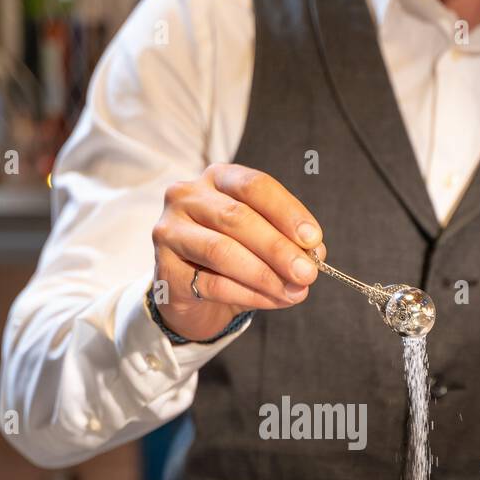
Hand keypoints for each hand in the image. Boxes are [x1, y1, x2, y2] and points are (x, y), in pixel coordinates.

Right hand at [150, 163, 323, 340]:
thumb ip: (287, 241)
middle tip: (307, 273)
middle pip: (238, 217)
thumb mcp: (262, 242)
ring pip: (222, 251)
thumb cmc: (232, 258)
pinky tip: (273, 300)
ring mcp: (170, 231)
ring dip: (264, 274)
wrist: (191, 294)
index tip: (313, 240)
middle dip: (278, 248)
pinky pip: (213, 283)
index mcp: (217, 178)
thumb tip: (314, 253)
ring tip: (294, 291)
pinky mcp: (165, 270)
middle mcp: (187, 196)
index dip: (287, 212)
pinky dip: (249, 294)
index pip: (255, 186)